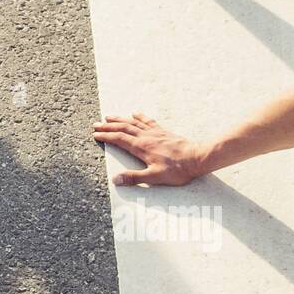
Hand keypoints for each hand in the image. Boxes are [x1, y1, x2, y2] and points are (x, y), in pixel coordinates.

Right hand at [92, 114, 211, 186]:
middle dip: (108, 126)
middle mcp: (146, 137)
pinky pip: (148, 121)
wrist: (198, 158)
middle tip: (96, 124)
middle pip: (123, 128)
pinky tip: (135, 113)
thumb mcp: (154, 178)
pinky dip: (140, 117)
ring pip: (133, 123)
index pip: (119, 139)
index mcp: (141, 148)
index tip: (95, 134)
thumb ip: (134, 178)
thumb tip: (115, 180)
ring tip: (109, 116)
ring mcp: (155, 133)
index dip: (106, 136)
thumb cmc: (178, 170)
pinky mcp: (163, 132)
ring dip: (120, 119)